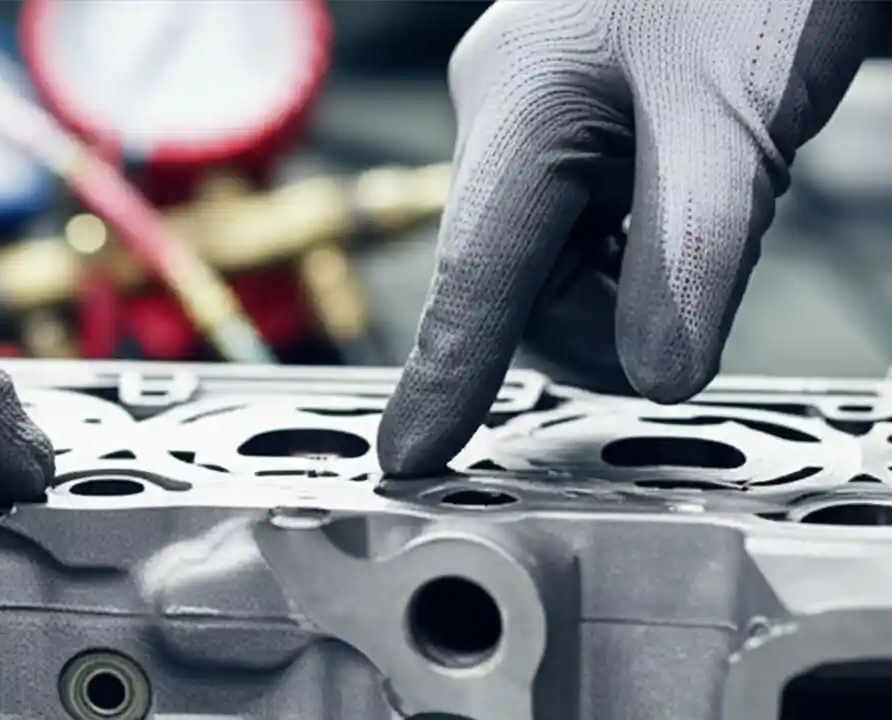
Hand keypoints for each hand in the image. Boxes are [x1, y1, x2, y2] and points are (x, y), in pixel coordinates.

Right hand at [378, 0, 880, 476]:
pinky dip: (641, 242)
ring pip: (557, 260)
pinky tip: (691, 196)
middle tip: (700, 285)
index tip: (408, 460)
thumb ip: (691, 255)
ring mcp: (539, 112)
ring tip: (712, 209)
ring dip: (634, 278)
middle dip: (607, 318)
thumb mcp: (734, 116)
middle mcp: (509, 114)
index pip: (473, 279)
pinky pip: (585, 219)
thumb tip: (657, 375)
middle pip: (523, 285)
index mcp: (522, 111)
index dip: (444, 380)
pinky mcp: (576, 113)